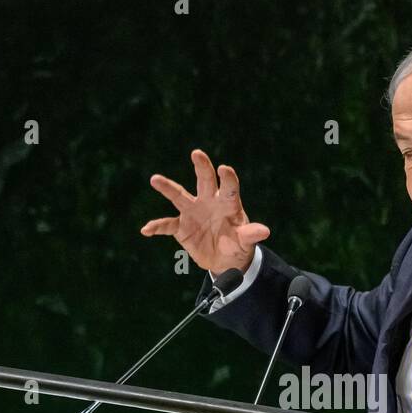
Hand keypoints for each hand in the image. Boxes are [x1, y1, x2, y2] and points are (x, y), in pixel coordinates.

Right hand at [139, 148, 270, 275]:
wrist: (223, 258)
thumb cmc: (237, 244)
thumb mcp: (245, 242)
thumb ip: (251, 234)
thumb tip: (265, 231)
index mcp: (228, 204)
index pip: (229, 188)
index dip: (228, 178)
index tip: (224, 169)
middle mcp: (209, 201)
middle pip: (205, 180)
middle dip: (202, 167)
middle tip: (197, 153)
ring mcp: (193, 212)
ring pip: (179, 196)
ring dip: (168, 188)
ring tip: (155, 179)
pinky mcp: (181, 226)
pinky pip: (167, 225)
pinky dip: (156, 227)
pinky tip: (146, 230)